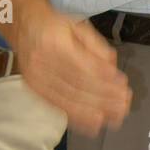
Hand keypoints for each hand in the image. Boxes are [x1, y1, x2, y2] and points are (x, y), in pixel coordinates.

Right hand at [15, 7, 131, 135]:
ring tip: (115, 117)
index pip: (83, 66)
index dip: (104, 79)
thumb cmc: (56, 25)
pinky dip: (79, 117)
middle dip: (104, 98)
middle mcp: (43, 61)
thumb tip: (112, 66)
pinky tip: (95, 123)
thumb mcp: (79, 25)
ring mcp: (37, 77)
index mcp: (55, 42)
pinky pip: (59, 106)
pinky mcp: (35, 89)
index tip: (123, 86)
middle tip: (124, 105)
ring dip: (95, 110)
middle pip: (77, 85)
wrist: (25, 25)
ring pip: (69, 98)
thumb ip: (97, 45)